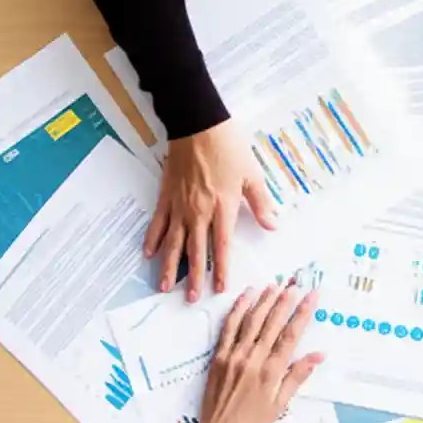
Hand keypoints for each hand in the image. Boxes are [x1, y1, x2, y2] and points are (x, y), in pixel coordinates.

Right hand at [145, 120, 276, 302]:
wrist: (197, 123)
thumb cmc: (228, 146)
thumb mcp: (251, 173)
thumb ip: (260, 203)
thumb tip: (273, 225)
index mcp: (222, 207)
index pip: (221, 245)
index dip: (220, 268)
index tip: (219, 288)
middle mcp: (198, 211)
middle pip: (195, 250)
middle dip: (193, 277)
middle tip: (190, 299)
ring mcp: (179, 205)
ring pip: (172, 242)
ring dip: (169, 266)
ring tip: (165, 286)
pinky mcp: (165, 195)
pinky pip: (157, 222)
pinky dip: (152, 239)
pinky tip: (149, 254)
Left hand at [193, 284, 324, 422]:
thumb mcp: (281, 404)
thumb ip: (297, 376)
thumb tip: (318, 355)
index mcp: (271, 371)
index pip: (291, 334)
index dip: (303, 313)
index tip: (312, 296)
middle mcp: (253, 359)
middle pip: (272, 322)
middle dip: (285, 300)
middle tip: (295, 283)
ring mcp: (234, 356)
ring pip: (251, 321)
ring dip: (263, 301)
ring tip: (273, 285)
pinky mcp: (219, 357)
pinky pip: (229, 328)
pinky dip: (237, 310)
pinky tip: (245, 297)